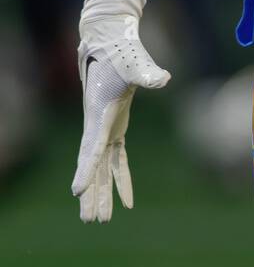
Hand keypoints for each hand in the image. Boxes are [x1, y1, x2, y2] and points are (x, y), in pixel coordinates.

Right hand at [72, 15, 169, 222]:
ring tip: (102, 220)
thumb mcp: (135, 64)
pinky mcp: (115, 129)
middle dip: (91, 194)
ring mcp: (105, 130)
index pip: (91, 148)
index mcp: (99, 115)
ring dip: (102, 193)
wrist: (111, 46)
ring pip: (101, 169)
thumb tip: (164, 78)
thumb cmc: (122, 54)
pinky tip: (127, 201)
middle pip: (92, 167)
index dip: (85, 170)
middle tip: (89, 220)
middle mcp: (97, 127)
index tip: (76, 191)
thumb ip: (148, 74)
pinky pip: (117, 161)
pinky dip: (121, 180)